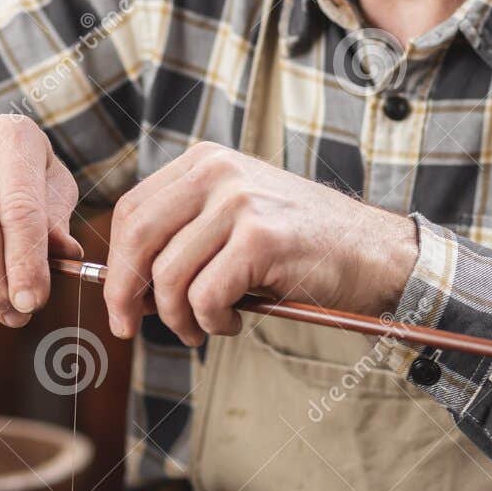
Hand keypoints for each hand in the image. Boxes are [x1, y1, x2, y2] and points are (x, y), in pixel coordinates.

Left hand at [102, 142, 419, 345]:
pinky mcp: (261, 239)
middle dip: (125, 293)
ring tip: (206, 327)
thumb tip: (126, 288)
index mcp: (205, 162)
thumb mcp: (236, 221)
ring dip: (179, 318)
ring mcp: (240, 202)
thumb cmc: (303, 247)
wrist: (375, 253)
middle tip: (130, 328)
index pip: (132, 210)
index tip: (119, 303)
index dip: (116, 263)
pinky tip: (235, 322)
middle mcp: (218, 172)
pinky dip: (212, 323)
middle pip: (138, 237)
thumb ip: (184, 238)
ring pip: (169, 274)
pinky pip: (206, 296)